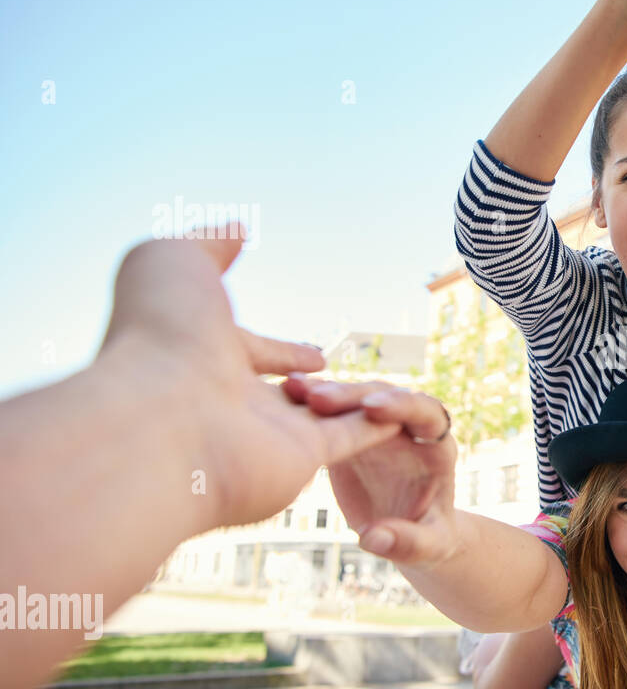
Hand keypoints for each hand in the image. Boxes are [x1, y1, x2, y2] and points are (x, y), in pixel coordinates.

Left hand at [97, 227, 401, 528]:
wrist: (163, 417)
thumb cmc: (161, 335)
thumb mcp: (174, 261)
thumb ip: (210, 243)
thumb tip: (238, 228)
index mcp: (200, 359)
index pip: (251, 354)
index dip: (282, 352)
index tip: (313, 353)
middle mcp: (231, 402)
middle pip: (283, 395)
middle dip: (310, 383)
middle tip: (336, 381)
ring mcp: (268, 436)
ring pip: (320, 417)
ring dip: (347, 401)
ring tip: (382, 393)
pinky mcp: (302, 460)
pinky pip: (350, 439)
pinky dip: (378, 425)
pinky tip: (402, 417)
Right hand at [282, 378, 457, 565]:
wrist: (412, 533)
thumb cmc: (429, 539)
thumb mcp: (426, 546)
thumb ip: (406, 541)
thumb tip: (373, 539)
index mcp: (436, 446)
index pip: (425, 414)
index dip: (401, 406)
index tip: (371, 409)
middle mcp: (408, 427)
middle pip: (384, 397)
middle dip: (352, 396)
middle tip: (318, 399)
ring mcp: (377, 426)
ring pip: (353, 399)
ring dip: (325, 392)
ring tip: (293, 389)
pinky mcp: (351, 432)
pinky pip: (332, 413)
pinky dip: (310, 404)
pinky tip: (284, 393)